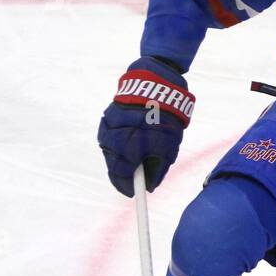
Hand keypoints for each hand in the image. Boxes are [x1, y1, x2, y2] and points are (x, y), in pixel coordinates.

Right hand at [97, 56, 194, 197]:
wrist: (155, 81)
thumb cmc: (167, 114)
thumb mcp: (170, 143)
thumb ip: (159, 165)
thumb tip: (150, 185)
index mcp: (134, 141)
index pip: (125, 173)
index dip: (128, 186)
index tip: (134, 195)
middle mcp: (117, 134)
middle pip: (115, 164)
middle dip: (124, 175)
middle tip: (132, 184)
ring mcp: (108, 125)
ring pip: (110, 152)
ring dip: (119, 160)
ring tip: (131, 164)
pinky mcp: (105, 117)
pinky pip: (107, 139)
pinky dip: (116, 147)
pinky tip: (124, 148)